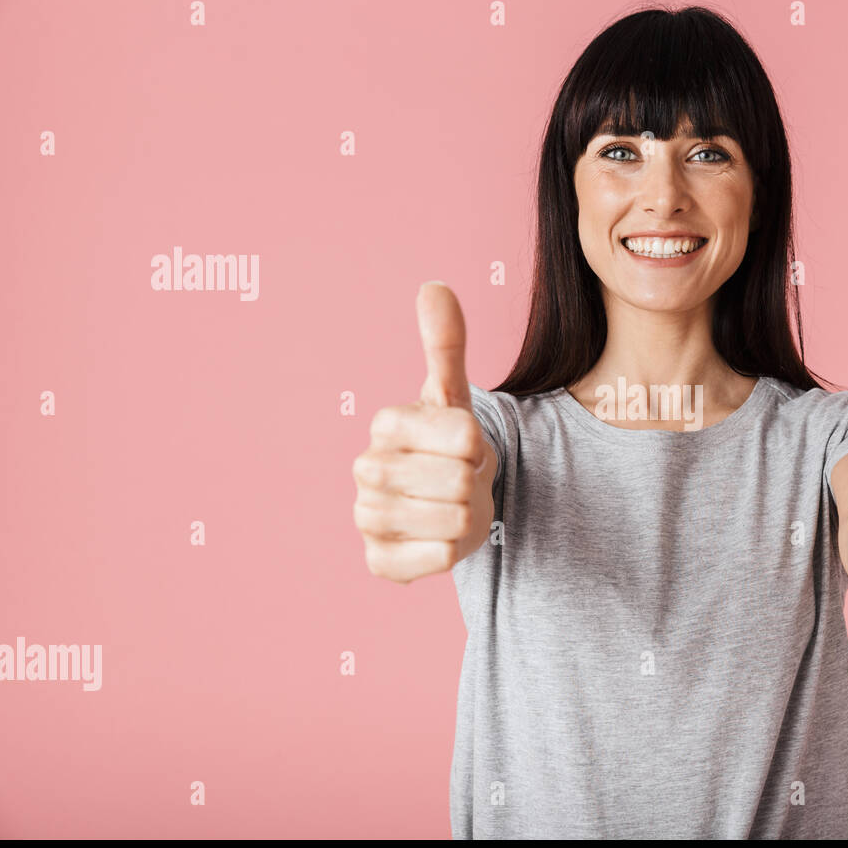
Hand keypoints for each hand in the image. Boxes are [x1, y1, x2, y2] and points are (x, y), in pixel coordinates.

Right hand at [352, 282, 491, 582]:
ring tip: (453, 504)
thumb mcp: (453, 394)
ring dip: (468, 516)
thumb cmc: (448, 444)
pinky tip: (439, 537)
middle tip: (461, 478)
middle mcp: (367, 469)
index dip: (479, 446)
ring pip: (454, 521)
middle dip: (475, 482)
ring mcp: (367, 517)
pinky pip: (437, 559)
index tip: (465, 446)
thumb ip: (446, 343)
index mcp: (386, 424)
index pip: (465, 438)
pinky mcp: (378, 560)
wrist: (446, 501)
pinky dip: (452, 551)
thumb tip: (434, 286)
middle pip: (461, 482)